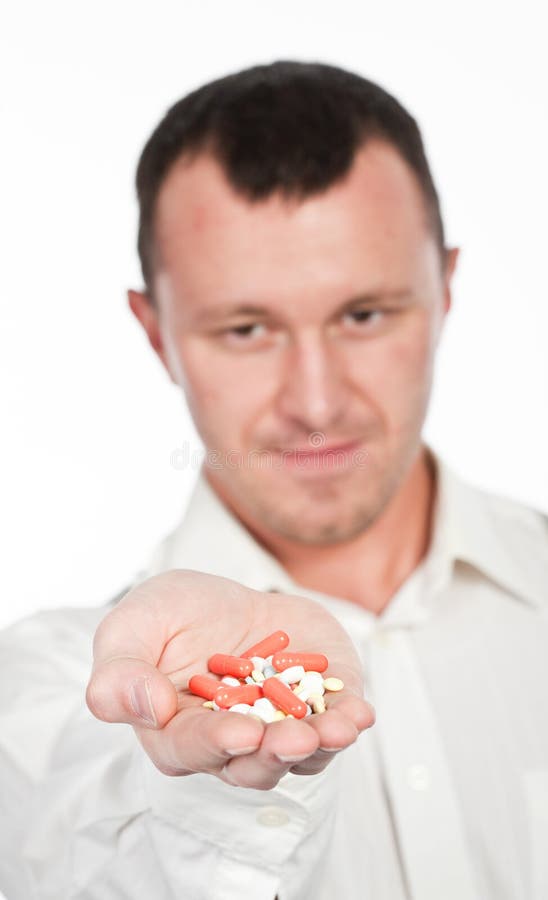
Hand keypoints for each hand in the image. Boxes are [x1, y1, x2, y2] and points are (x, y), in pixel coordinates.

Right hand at [86, 569, 374, 789]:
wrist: (225, 595)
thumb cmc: (169, 615)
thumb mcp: (132, 626)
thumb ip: (120, 671)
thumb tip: (146, 709)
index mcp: (177, 733)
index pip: (193, 749)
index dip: (216, 743)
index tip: (239, 732)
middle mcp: (231, 744)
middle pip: (253, 764)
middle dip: (275, 752)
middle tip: (294, 737)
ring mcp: (279, 727)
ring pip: (300, 754)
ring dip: (321, 746)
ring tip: (338, 730)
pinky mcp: (318, 704)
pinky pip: (335, 723)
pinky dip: (349, 721)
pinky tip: (360, 714)